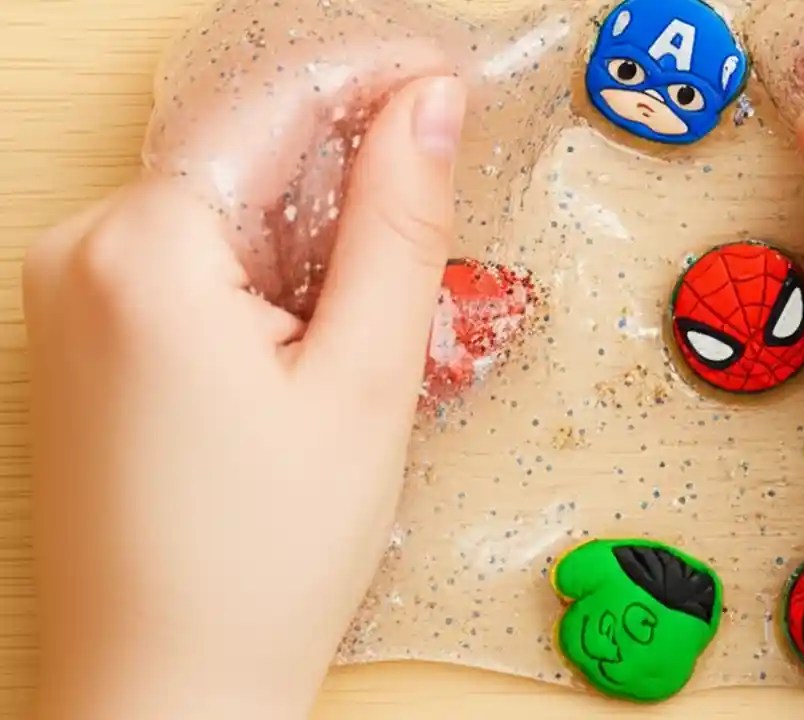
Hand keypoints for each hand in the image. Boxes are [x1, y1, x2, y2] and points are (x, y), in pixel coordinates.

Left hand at [24, 76, 465, 719]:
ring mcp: (65, 296)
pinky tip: (307, 342)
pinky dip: (260, 273)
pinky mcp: (79, 338)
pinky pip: (185, 262)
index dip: (373, 76)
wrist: (163, 691)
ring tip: (371, 317)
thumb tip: (429, 106)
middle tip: (435, 214)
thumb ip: (398, 226)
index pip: (274, 104)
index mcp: (142, 250)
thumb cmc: (260, 559)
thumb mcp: (363, 380)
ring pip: (219, 210)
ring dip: (308, 231)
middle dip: (345, 168)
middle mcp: (78, 251)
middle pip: (242, 155)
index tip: (449, 77)